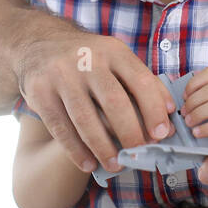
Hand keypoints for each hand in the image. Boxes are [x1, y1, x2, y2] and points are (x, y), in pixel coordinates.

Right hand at [14, 15, 174, 173]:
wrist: (38, 43)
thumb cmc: (89, 59)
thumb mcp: (115, 59)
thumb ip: (141, 82)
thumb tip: (168, 113)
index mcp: (113, 50)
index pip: (140, 81)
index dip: (154, 109)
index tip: (163, 134)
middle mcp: (87, 60)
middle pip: (114, 101)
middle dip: (131, 133)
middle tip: (140, 154)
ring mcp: (61, 75)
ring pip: (86, 118)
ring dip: (104, 147)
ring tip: (117, 165)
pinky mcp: (40, 92)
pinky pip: (60, 126)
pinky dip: (76, 150)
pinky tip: (88, 164)